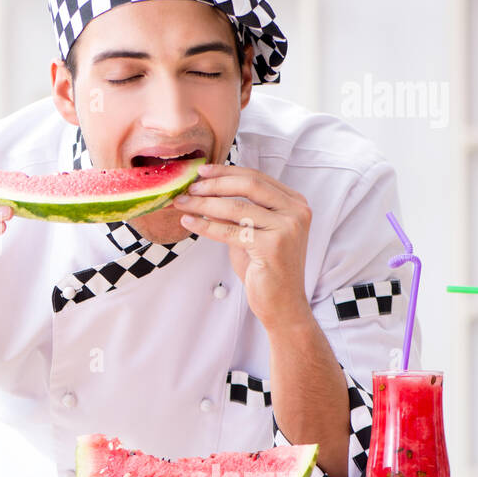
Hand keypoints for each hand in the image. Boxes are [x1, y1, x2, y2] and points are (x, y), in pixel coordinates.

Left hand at [172, 165, 313, 333]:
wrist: (282, 305)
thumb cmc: (265, 269)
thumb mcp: (249, 233)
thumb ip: (235, 213)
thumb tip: (205, 191)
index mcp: (294, 203)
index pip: (256, 177)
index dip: (226, 172)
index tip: (202, 172)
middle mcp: (296, 211)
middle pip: (248, 184)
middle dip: (214, 184)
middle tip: (189, 187)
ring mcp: (287, 228)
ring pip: (236, 207)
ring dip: (203, 204)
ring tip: (182, 203)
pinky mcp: (273, 246)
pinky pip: (230, 230)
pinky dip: (205, 225)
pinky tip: (188, 221)